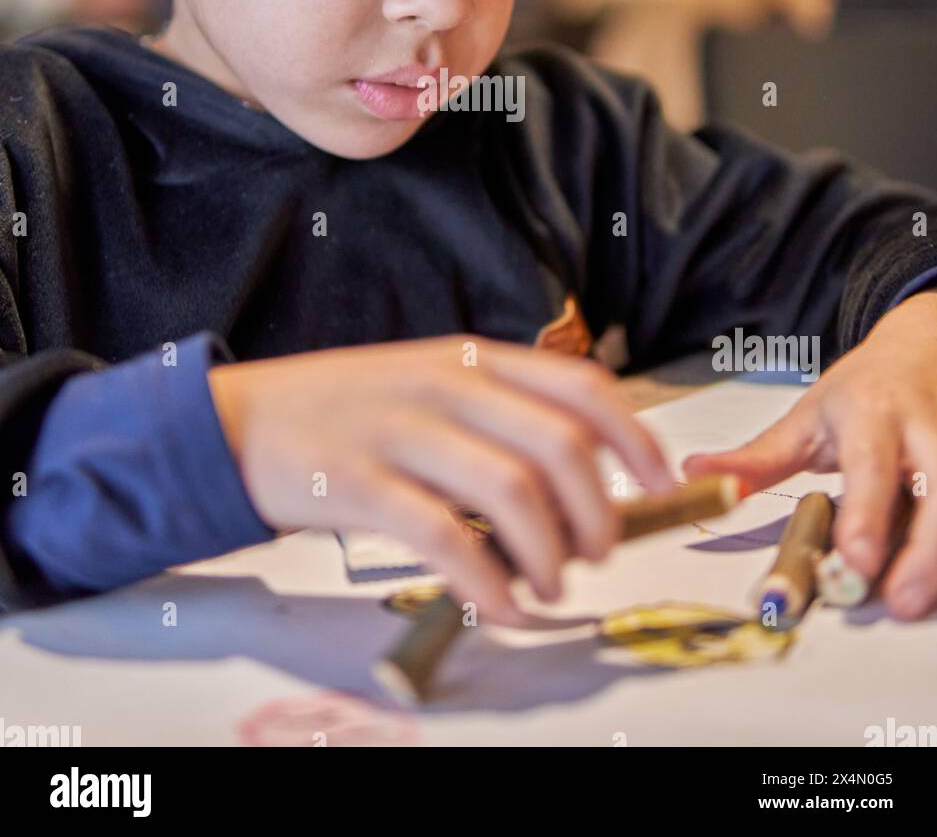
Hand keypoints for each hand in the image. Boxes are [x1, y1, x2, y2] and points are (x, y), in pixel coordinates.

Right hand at [208, 334, 673, 624]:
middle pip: (558, 443)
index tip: (663, 484)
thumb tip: (577, 490)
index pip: (579, 386)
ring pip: (511, 490)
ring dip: (550, 554)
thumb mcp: (428, 388)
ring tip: (550, 588)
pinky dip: (488, 585)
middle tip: (598, 554)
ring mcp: (401, 431)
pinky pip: (443, 538)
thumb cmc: (348, 411)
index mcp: (470, 359)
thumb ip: (496, 421)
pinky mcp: (358, 483)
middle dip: (598, 511)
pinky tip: (502, 609)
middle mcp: (445, 386)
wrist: (241, 420)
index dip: (634, 437)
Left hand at [683, 292, 936, 620]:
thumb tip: (695, 477)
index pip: (871, 465)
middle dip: (926, 551)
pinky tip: (930, 574)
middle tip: (899, 601)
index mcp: (871, 412)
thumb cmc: (862, 392)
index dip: (867, 514)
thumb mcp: (805, 419)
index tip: (858, 559)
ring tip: (913, 598)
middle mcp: (924, 428)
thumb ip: (756, 459)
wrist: (922, 350)